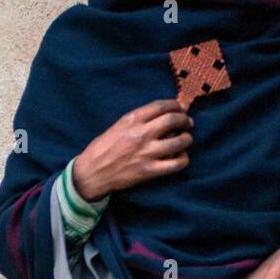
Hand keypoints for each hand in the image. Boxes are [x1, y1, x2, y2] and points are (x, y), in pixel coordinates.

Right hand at [73, 99, 193, 201]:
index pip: (161, 106)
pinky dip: (183, 160)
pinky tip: (181, 158)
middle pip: (173, 120)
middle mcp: (141, 134)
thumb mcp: (118, 126)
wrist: (91, 173)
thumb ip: (139, 120)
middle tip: (188, 123)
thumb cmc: (102, 149)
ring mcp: (146, 153)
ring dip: (187, 139)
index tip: (181, 108)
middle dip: (185, 120)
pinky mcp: (149, 171)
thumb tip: (162, 114)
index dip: (175, 105)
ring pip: (179, 141)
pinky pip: (176, 164)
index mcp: (131, 120)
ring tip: (186, 140)